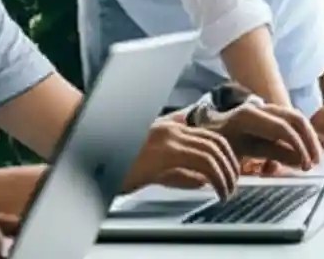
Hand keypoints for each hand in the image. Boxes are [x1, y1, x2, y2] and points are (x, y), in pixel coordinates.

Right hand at [122, 120, 240, 198]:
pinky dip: (216, 178)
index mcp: (169, 131)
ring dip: (225, 175)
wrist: (91, 160)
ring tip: (226, 192)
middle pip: (216, 142)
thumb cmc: (118, 166)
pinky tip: (216, 192)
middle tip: (232, 185)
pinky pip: (202, 162)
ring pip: (213, 152)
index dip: (226, 156)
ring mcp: (168, 138)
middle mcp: (171, 129)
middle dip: (231, 165)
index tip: (230, 174)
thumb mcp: (152, 169)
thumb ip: (177, 172)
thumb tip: (202, 181)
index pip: (209, 137)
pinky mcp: (165, 152)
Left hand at [203, 102, 321, 171]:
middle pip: (295, 119)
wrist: (203, 130)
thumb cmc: (218, 144)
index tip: (306, 166)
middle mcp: (259, 108)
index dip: (298, 146)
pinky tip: (299, 157)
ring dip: (307, 139)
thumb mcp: (239, 153)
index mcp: (248, 117)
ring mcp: (264, 110)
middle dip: (309, 140)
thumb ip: (268, 156)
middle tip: (315, 163)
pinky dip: (298, 139)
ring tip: (312, 161)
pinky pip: (289, 124)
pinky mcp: (267, 117)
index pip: (282, 128)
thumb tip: (298, 161)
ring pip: (295, 119)